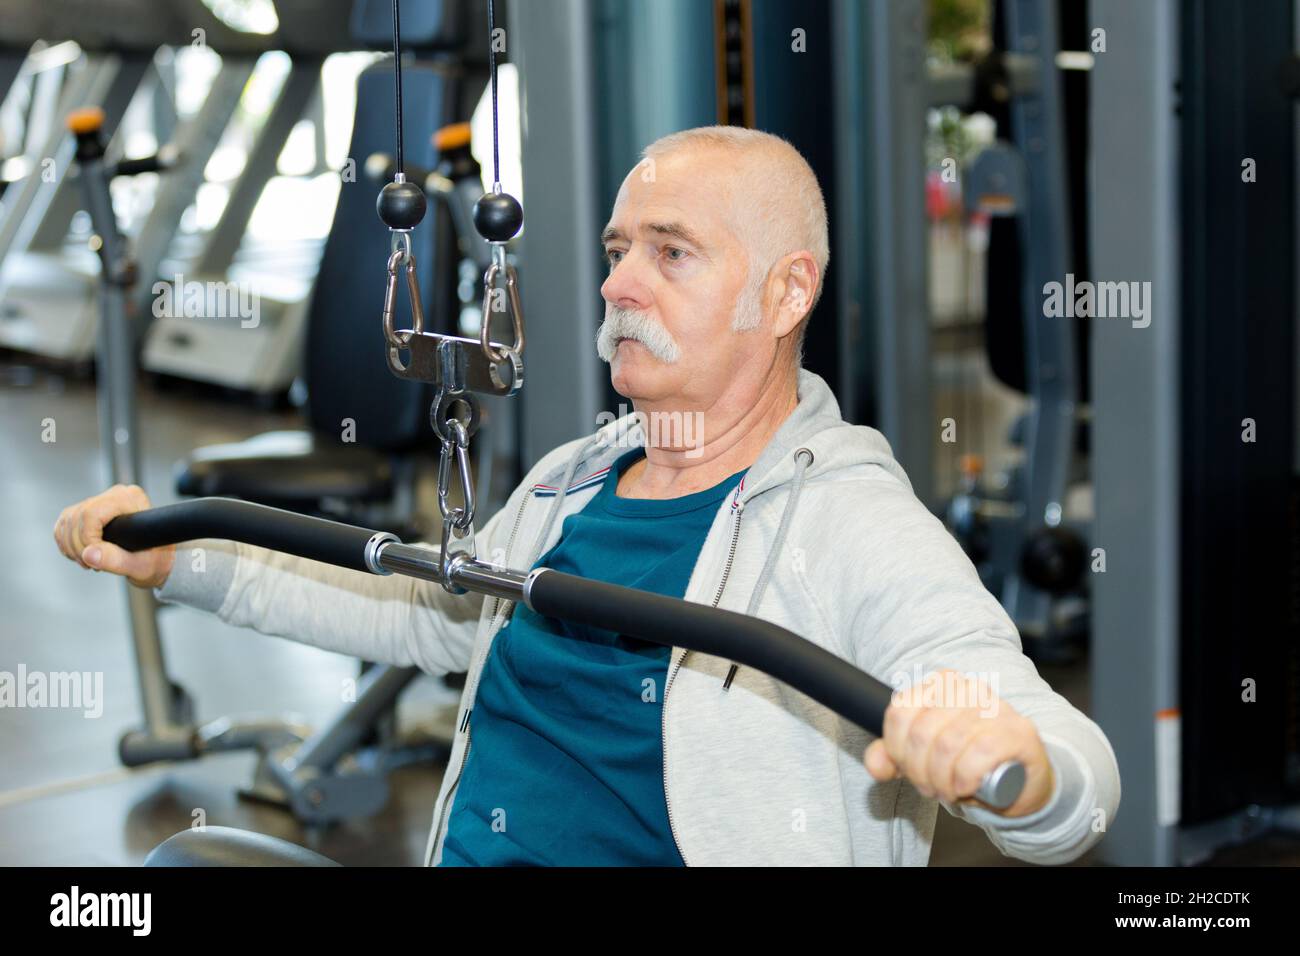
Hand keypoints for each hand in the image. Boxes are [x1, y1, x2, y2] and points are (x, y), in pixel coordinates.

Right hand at [53, 484, 174, 588]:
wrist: (156, 561)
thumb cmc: (155, 560)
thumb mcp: (140, 565)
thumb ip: (115, 560)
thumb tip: (89, 554)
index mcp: (130, 500)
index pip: (91, 513)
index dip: (86, 539)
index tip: (95, 559)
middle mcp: (114, 495)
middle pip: (76, 517)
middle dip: (78, 546)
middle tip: (92, 565)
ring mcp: (100, 502)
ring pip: (67, 521)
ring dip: (71, 546)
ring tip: (90, 562)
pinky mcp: (88, 512)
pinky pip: (64, 525)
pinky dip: (67, 543)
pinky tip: (83, 555)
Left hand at [864, 668, 1053, 816]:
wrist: (1021, 781)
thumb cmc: (968, 761)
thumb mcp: (925, 757)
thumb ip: (893, 757)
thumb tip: (876, 765)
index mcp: (942, 684)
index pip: (899, 712)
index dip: (896, 749)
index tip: (908, 768)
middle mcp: (969, 689)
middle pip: (921, 732)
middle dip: (919, 771)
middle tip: (931, 788)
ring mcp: (996, 708)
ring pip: (947, 745)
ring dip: (942, 780)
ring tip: (948, 791)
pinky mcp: (1018, 732)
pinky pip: (978, 753)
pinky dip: (965, 778)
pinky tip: (967, 789)